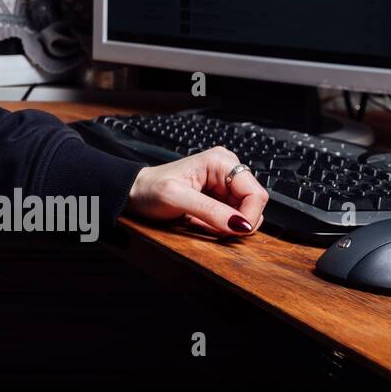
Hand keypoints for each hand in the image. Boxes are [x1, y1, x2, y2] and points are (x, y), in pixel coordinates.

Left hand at [126, 147, 268, 236]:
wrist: (135, 193)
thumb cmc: (149, 189)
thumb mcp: (176, 198)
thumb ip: (210, 210)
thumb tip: (240, 224)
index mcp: (221, 161)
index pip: (256, 193)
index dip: (249, 216)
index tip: (233, 230)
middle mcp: (226, 170)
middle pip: (253, 204)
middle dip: (237, 221)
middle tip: (212, 226)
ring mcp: (224, 184)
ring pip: (245, 213)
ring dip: (228, 224)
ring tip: (202, 221)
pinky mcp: (219, 196)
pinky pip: (233, 217)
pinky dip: (221, 225)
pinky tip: (202, 221)